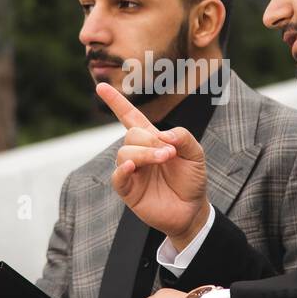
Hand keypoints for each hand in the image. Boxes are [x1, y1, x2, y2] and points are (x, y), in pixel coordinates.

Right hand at [97, 82, 210, 247]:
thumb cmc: (191, 180)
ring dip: (145, 153)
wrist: (192, 210)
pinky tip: (133, 167)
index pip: (129, 117)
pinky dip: (124, 169)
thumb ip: (183, 137)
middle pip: (131, 135)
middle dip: (150, 140)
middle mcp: (138, 153)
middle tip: (170, 153)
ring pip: (125, 152)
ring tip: (164, 159)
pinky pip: (118, 176)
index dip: (116, 102)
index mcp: (152, 139)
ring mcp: (132, 171)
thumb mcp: (195, 154)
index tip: (101, 87)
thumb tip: (162, 135)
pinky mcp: (129, 190)